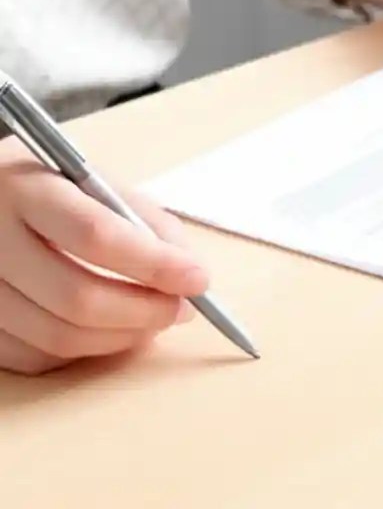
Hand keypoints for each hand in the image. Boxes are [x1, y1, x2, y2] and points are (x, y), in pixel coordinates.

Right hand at [0, 139, 207, 375]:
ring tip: (152, 322)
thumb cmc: (49, 189)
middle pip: (76, 297)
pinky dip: (83, 351)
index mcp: (24, 190)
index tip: (198, 279)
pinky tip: (108, 331)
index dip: (154, 265)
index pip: (95, 235)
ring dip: (121, 339)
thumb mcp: (96, 184)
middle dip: (144, 311)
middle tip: (181, 310)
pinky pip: (34, 357)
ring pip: (57, 337)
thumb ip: (147, 223)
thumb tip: (191, 275)